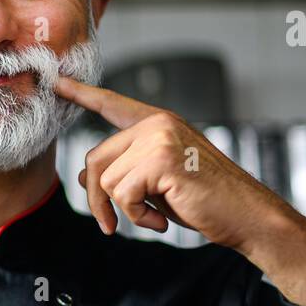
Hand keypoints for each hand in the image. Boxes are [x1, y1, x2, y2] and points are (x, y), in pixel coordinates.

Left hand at [53, 75, 298, 252]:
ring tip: (154, 216)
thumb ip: (127, 170)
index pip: (112, 105)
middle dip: (97, 198)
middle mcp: (157, 124)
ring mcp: (159, 138)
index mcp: (158, 124)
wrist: (247, 216)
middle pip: (95, 159)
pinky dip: (137, 217)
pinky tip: (161, 220)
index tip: (57, 82)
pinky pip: (122, 195)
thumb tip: (83, 177)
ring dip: (124, 210)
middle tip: (111, 224)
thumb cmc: (206, 200)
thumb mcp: (159, 181)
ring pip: (106, 180)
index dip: (82, 95)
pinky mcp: (161, 160)